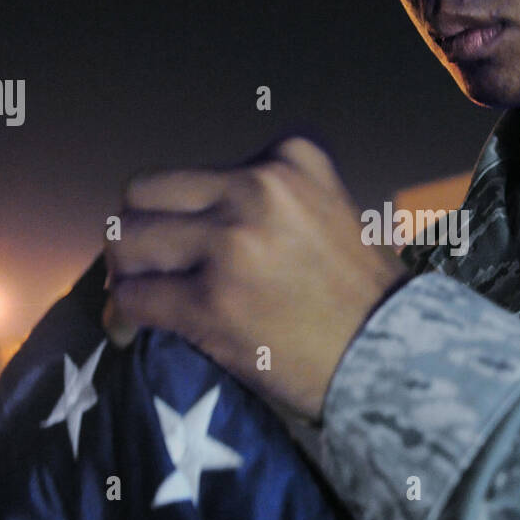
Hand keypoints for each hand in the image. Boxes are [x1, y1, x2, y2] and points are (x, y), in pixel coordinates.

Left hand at [102, 135, 408, 421]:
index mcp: (290, 159)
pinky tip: (130, 331)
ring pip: (128, 243)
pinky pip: (135, 299)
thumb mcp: (328, 214)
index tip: (182, 244)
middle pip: (144, 194)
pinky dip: (123, 317)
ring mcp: (230, 244)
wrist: (396, 360)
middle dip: (137, 234)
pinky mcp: (210, 301)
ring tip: (134, 301)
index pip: (195, 172)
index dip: (177, 212)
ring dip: (124, 274)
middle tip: (143, 268)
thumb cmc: (363, 299)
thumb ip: (269, 202)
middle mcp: (257, 189)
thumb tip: (189, 224)